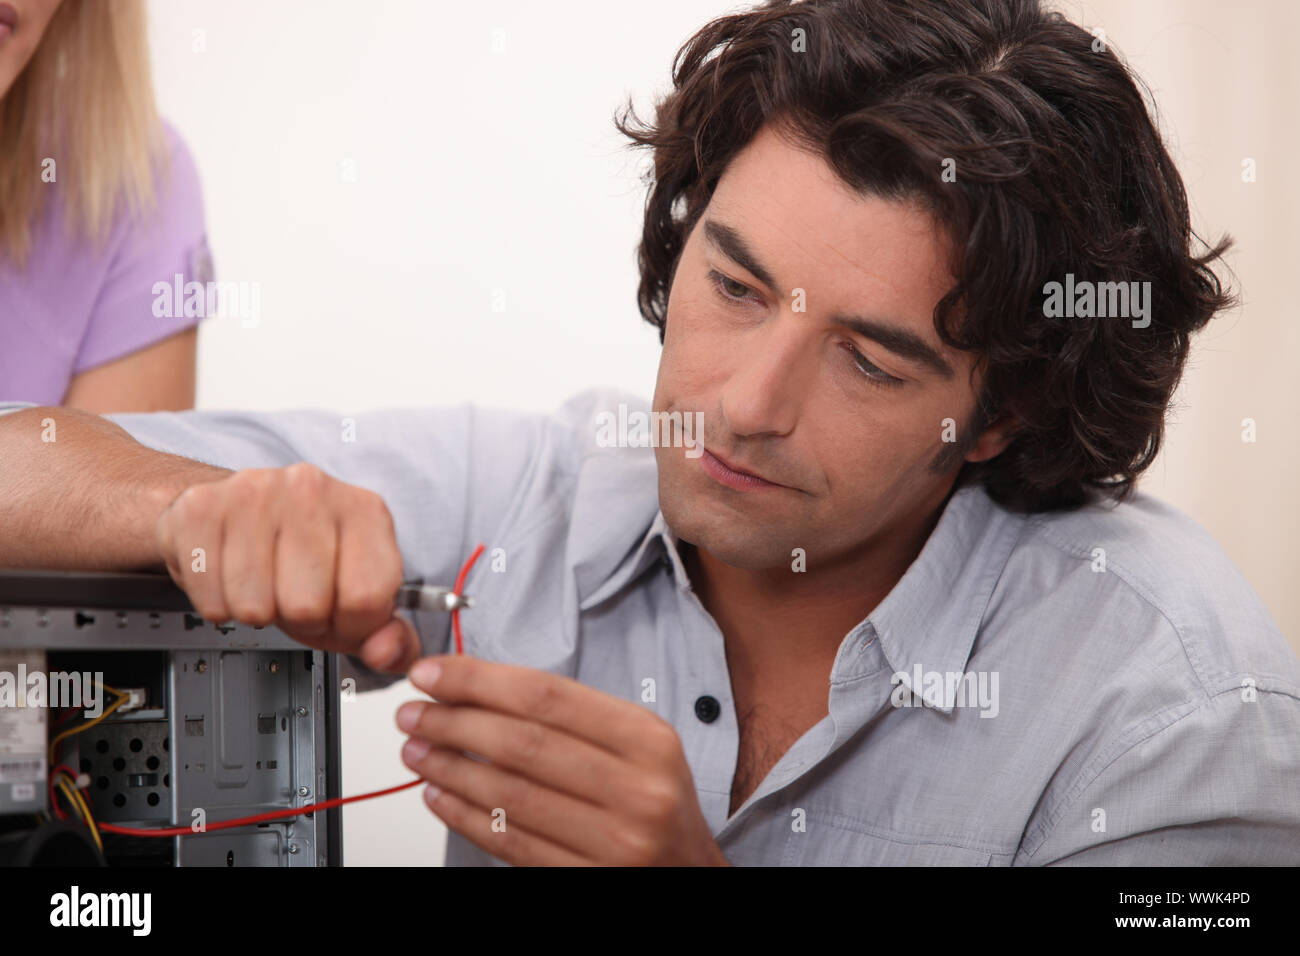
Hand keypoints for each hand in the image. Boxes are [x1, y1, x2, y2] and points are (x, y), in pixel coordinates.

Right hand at [153, 462, 419, 671]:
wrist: (235, 506)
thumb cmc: (304, 553)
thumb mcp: (361, 590)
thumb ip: (392, 635)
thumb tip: (387, 653)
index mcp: (364, 510)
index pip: (367, 598)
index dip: (351, 627)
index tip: (341, 614)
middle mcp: (312, 489)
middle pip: (307, 607)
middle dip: (301, 621)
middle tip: (295, 596)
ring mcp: (255, 493)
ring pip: (255, 607)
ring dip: (259, 612)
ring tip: (266, 584)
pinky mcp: (203, 509)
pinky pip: (212, 599)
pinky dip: (220, 604)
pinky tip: (232, 575)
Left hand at [397, 654, 729, 865]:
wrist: (689, 873)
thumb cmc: (654, 800)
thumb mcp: (639, 745)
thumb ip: (576, 717)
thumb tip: (483, 688)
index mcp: (647, 739)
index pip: (547, 696)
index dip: (480, 680)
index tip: (434, 673)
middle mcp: (637, 788)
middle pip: (523, 743)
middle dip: (453, 722)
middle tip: (413, 712)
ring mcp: (615, 840)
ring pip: (510, 795)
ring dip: (449, 769)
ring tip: (417, 750)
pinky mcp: (588, 879)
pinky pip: (512, 843)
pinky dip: (465, 817)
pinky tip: (440, 796)